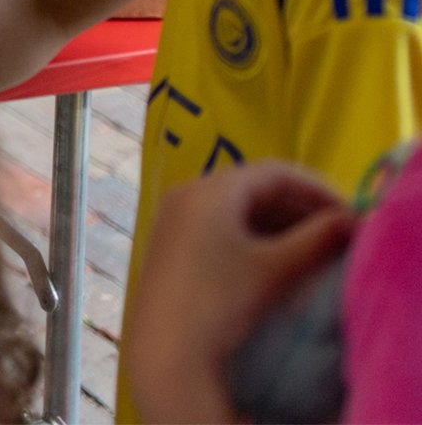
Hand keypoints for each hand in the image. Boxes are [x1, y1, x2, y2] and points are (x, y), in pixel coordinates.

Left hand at [125, 161, 353, 424]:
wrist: (169, 350)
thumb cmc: (224, 300)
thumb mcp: (278, 268)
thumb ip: (319, 238)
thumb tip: (353, 219)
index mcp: (209, 189)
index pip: (276, 172)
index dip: (318, 189)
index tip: (350, 214)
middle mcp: (186, 193)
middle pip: (255, 188)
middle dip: (300, 208)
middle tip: (337, 233)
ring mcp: (174, 218)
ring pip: (238, 208)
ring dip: (279, 223)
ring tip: (315, 249)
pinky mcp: (171, 244)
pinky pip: (221, 225)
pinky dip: (254, 236)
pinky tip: (278, 260)